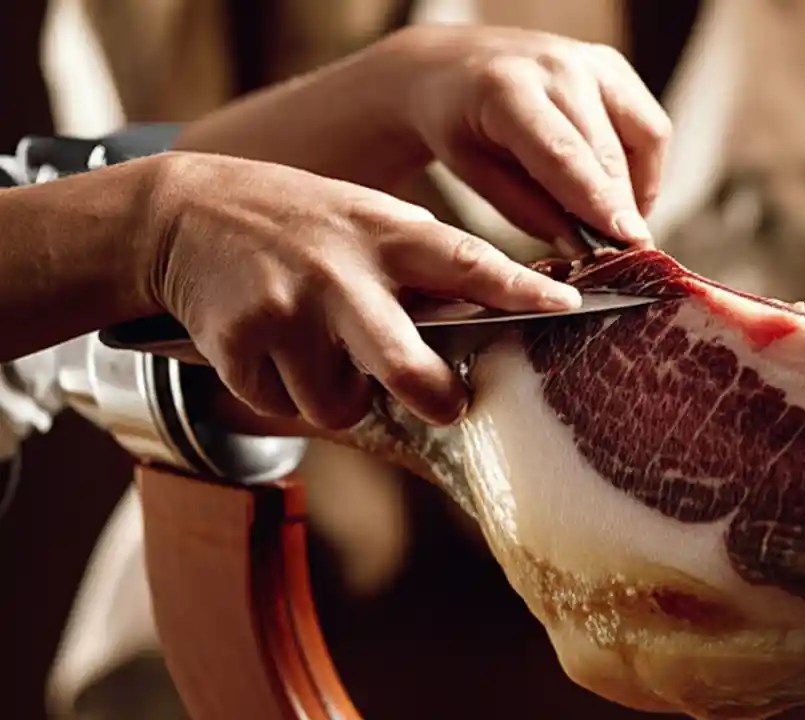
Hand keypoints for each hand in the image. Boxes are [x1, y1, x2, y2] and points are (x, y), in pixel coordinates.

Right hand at [143, 152, 581, 429]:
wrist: (183, 213)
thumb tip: (491, 317)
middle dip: (434, 396)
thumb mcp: (365, 219)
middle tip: (446, 402)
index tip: (567, 308)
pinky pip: (284, 405)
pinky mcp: (240, 342)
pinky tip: (271, 345)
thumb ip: (418, 265)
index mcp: (385, 233)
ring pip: (339, 404)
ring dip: (337, 394)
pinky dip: (284, 391)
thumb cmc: (298, 225)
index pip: (466, 261)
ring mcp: (288, 309)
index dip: (519, 289)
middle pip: (405, 364)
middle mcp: (341, 271)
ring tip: (318, 347)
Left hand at [387, 25, 670, 248]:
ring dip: (639, 187)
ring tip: (613, 221)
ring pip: (646, 134)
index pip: (564, 155)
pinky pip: (649, 124)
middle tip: (622, 254)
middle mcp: (558, 66)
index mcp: (507, 89)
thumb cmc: (453, 122)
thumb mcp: (472, 172)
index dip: (600, 202)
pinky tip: (616, 190)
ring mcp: (592, 60)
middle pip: (609, 150)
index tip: (630, 241)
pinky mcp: (613, 65)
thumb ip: (527, 210)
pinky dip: (642, 165)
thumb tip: (583, 247)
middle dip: (622, 207)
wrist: (449, 64)